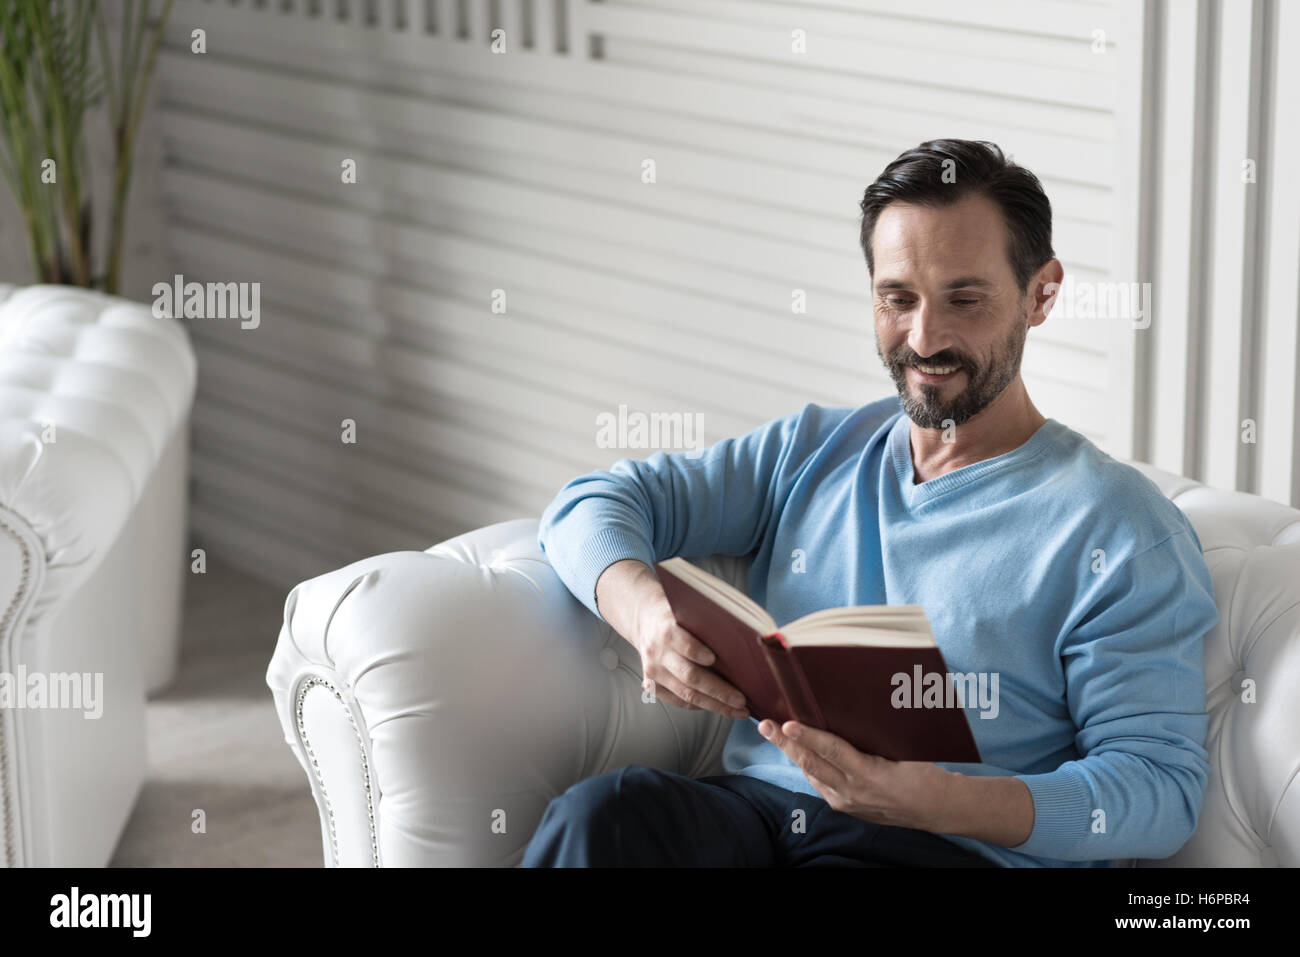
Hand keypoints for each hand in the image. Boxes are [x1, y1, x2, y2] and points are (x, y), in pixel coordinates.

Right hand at [596, 559, 749, 719]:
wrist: (645, 620)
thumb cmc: (676, 614)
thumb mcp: (688, 610)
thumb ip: (707, 624)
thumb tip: (744, 641)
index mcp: (667, 631)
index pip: (685, 645)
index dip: (699, 653)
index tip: (716, 660)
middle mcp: (657, 653)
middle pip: (690, 676)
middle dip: (719, 692)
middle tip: (741, 701)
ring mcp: (653, 672)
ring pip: (686, 694)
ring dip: (715, 706)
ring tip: (738, 711)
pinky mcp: (653, 685)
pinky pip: (679, 700)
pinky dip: (701, 705)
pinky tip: (719, 707)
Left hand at [757, 719, 949, 830]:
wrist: (936, 809)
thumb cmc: (924, 773)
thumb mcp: (904, 750)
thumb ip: (875, 735)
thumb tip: (849, 708)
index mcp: (870, 775)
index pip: (831, 750)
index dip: (807, 735)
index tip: (788, 723)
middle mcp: (853, 792)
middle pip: (811, 763)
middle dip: (785, 742)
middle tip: (765, 724)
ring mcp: (846, 802)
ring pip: (811, 773)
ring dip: (791, 752)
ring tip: (772, 732)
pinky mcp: (844, 807)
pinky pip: (819, 783)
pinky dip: (806, 765)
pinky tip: (797, 751)